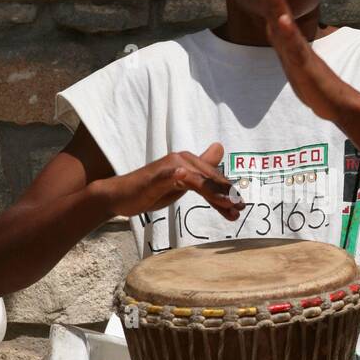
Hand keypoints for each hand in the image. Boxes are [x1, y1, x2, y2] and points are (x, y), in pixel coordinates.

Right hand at [105, 144, 243, 220]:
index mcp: (188, 162)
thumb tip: (219, 149)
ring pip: (202, 180)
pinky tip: (209, 197)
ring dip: (218, 194)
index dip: (227, 192)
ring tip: (231, 208)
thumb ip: (199, 172)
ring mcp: (172, 165)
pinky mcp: (162, 175)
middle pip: (211, 178)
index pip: (214, 178)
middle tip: (240, 210)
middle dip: (227, 195)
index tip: (239, 209)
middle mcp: (183, 159)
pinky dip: (197, 186)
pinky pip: (184, 180)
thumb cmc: (150, 190)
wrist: (120, 196)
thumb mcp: (180, 184)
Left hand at [257, 0, 358, 123]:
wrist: (335, 102)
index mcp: (290, 42)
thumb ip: (285, 43)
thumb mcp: (293, 60)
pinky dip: (288, 34)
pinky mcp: (306, 66)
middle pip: (279, 12)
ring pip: (286, 25)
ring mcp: (301, 53)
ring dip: (277, 3)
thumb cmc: (314, 83)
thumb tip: (275, 26)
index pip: (276, 14)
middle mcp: (295, 43)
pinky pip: (296, 48)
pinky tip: (282, 20)